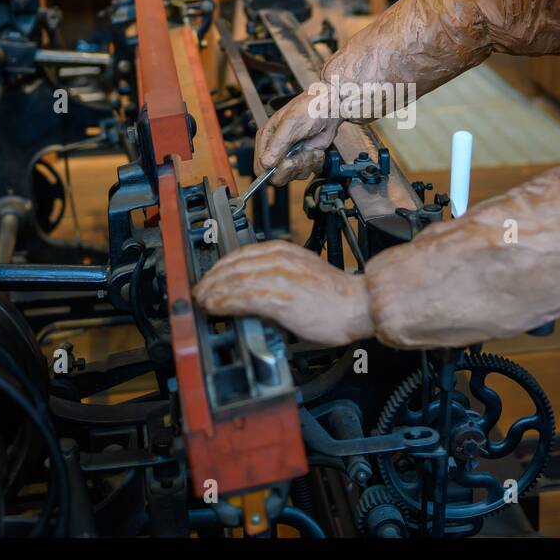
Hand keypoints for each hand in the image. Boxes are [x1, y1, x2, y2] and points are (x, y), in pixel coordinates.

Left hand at [193, 240, 372, 345]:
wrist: (359, 305)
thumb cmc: (335, 297)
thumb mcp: (302, 273)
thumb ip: (279, 274)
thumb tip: (255, 288)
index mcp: (284, 250)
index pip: (241, 254)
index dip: (221, 268)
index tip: (210, 279)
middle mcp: (279, 259)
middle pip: (233, 265)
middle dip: (212, 280)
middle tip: (201, 293)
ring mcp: (279, 277)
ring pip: (235, 280)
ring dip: (215, 292)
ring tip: (204, 303)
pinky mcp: (280, 297)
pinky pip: (243, 297)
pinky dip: (226, 303)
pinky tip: (217, 309)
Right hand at [256, 90, 341, 185]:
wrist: (329, 108)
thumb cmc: (309, 108)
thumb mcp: (290, 123)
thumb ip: (277, 144)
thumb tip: (266, 162)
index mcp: (267, 139)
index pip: (260, 167)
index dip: (272, 170)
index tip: (286, 162)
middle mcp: (277, 149)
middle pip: (277, 176)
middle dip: (292, 167)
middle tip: (301, 154)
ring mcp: (291, 155)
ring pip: (295, 174)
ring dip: (306, 162)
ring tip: (310, 146)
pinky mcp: (305, 158)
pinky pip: (309, 171)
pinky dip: (315, 161)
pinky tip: (316, 149)